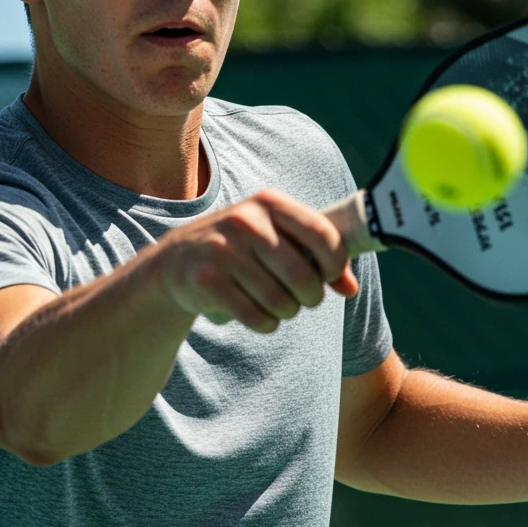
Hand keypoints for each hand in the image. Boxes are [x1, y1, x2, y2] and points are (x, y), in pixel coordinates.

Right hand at [154, 187, 358, 332]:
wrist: (175, 262)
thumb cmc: (240, 249)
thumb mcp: (275, 238)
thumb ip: (317, 257)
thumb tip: (351, 289)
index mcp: (269, 202)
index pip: (323, 234)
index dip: (336, 264)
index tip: (330, 276)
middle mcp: (246, 221)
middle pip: (304, 276)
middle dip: (310, 297)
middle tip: (301, 297)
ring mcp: (224, 251)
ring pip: (282, 302)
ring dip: (287, 312)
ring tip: (277, 304)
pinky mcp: (207, 281)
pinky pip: (257, 317)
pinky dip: (266, 324)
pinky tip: (257, 314)